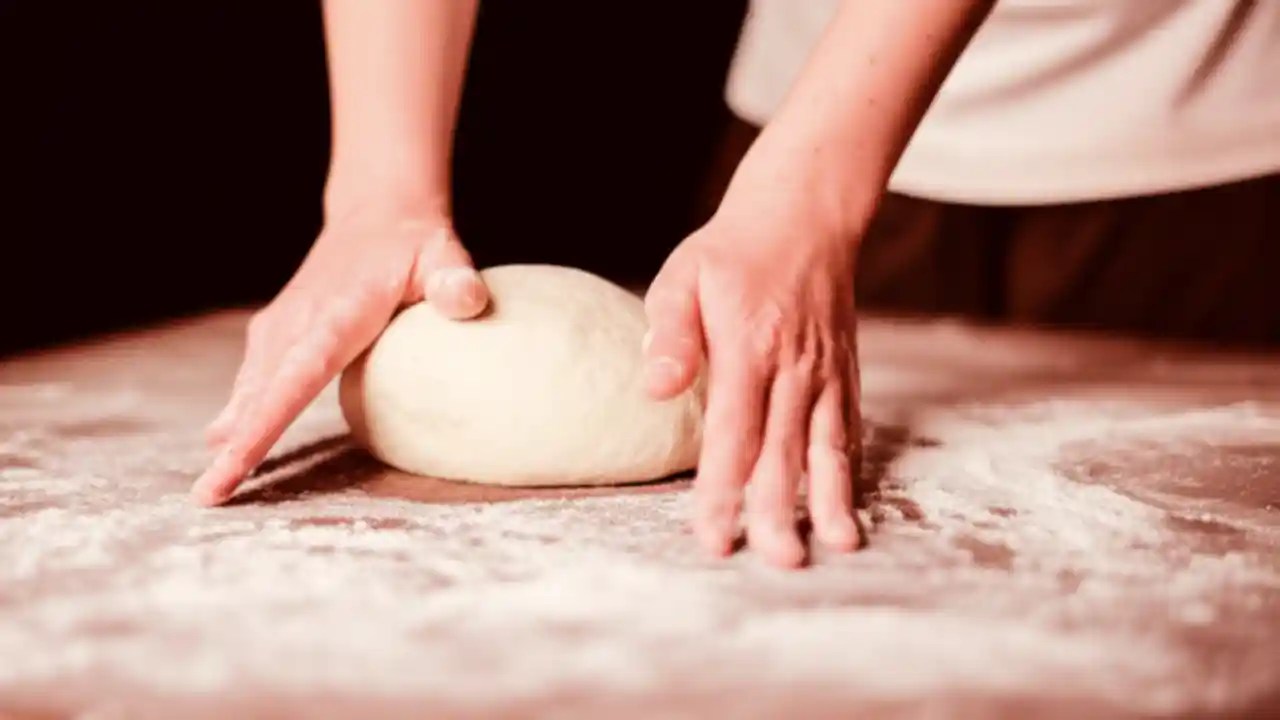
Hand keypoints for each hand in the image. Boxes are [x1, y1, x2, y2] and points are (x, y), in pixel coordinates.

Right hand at [192, 200, 488, 504]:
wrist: (376, 214)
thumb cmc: (414, 244)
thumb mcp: (443, 254)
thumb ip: (455, 279)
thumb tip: (468, 301)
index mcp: (336, 314)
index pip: (295, 376)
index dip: (263, 421)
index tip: (231, 457)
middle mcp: (299, 322)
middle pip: (262, 393)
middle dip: (235, 446)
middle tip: (207, 496)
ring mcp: (284, 325)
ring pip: (252, 386)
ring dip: (231, 432)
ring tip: (212, 484)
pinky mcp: (280, 330)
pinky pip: (256, 376)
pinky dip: (239, 409)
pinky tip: (221, 440)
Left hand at [643, 196, 862, 567]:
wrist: (803, 213)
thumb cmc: (732, 250)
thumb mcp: (684, 277)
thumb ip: (671, 335)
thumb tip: (654, 390)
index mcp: (749, 347)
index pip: (733, 434)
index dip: (723, 490)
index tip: (713, 535)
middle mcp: (794, 366)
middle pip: (784, 452)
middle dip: (781, 511)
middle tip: (778, 560)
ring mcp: (826, 371)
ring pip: (827, 446)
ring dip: (832, 499)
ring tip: (838, 545)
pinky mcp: (845, 371)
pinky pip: (849, 427)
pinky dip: (850, 469)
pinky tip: (849, 505)